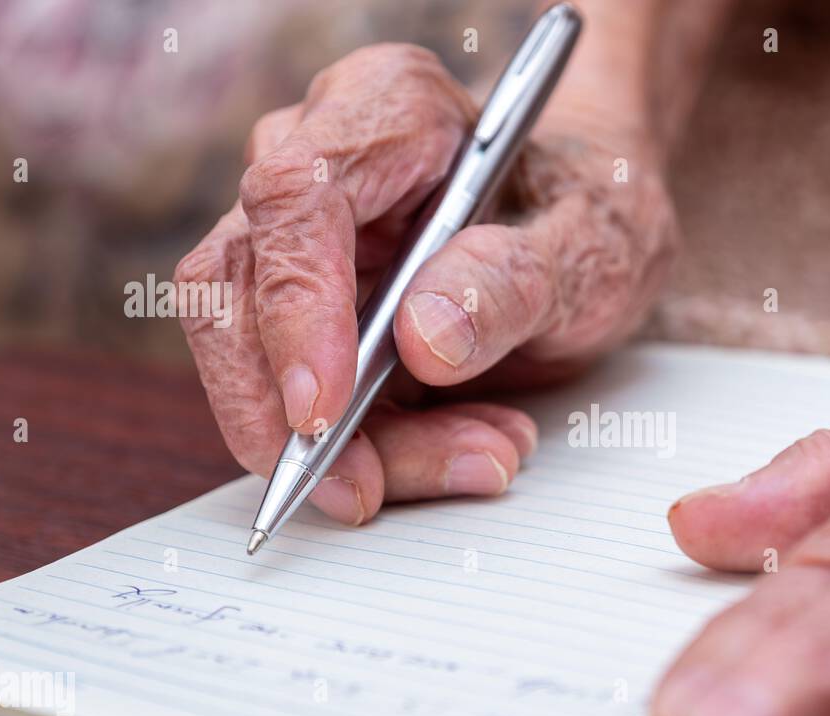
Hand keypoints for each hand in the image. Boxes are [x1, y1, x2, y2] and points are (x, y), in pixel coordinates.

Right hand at [175, 43, 675, 522]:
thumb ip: (516, 280)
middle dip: (282, 410)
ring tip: (477, 461)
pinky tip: (460, 455)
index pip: (298, 197)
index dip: (295, 310)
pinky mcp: (309, 314)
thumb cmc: (591, 212)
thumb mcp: (591, 247)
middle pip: (237, 285)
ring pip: (254, 358)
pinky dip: (369, 450)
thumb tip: (422, 338)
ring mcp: (302, 242)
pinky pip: (297, 397)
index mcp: (392, 110)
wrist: (591, 229)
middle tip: (361, 491)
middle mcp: (323, 165)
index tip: (323, 409)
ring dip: (347, 445)